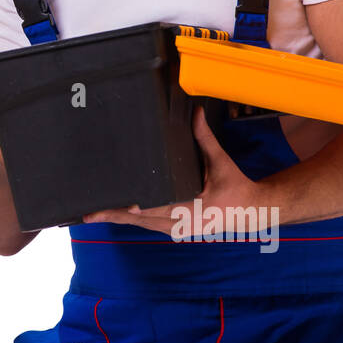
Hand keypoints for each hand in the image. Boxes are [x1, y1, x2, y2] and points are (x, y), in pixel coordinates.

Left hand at [82, 105, 269, 234]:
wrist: (250, 211)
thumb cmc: (236, 186)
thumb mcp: (221, 162)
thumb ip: (205, 138)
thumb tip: (196, 112)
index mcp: (198, 209)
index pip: (164, 209)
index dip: (142, 210)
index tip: (124, 206)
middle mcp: (185, 224)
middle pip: (144, 222)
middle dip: (117, 217)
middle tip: (92, 214)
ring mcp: (179, 230)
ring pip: (143, 227)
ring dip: (119, 221)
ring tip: (95, 215)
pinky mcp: (176, 230)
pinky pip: (148, 227)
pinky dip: (130, 222)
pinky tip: (114, 215)